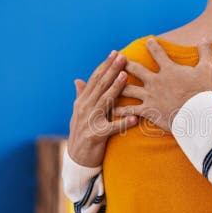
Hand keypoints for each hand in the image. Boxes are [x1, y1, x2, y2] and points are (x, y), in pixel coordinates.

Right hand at [67, 50, 138, 166]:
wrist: (76, 159)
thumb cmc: (82, 133)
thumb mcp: (79, 113)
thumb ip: (81, 96)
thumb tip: (77, 80)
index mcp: (82, 101)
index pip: (95, 79)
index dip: (105, 66)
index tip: (115, 53)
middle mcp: (84, 108)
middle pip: (100, 85)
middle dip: (112, 70)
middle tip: (123, 57)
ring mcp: (89, 121)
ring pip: (105, 101)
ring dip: (115, 88)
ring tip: (126, 77)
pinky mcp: (96, 135)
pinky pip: (112, 128)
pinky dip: (123, 123)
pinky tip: (134, 118)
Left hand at [113, 37, 211, 131]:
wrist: (198, 115)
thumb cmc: (203, 92)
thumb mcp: (207, 69)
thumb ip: (205, 52)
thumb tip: (206, 37)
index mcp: (168, 69)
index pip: (158, 53)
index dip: (152, 45)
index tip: (148, 41)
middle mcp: (155, 81)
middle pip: (135, 69)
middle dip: (125, 63)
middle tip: (117, 59)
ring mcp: (150, 96)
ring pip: (128, 89)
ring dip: (117, 86)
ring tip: (107, 84)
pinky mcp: (149, 111)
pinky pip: (131, 110)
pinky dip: (121, 110)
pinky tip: (112, 109)